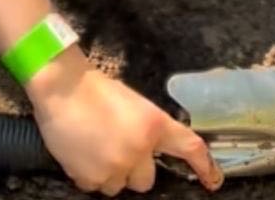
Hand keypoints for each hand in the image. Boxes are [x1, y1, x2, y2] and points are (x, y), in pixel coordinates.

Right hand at [28, 49, 221, 194]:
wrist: (61, 88)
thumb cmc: (95, 88)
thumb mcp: (132, 102)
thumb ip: (145, 127)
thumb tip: (149, 147)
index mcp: (153, 125)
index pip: (188, 148)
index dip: (204, 166)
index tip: (213, 180)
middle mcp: (138, 150)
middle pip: (147, 179)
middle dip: (135, 168)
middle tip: (117, 148)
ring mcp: (115, 167)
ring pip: (120, 185)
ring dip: (112, 172)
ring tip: (94, 147)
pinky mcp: (91, 179)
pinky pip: (97, 186)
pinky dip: (91, 174)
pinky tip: (82, 152)